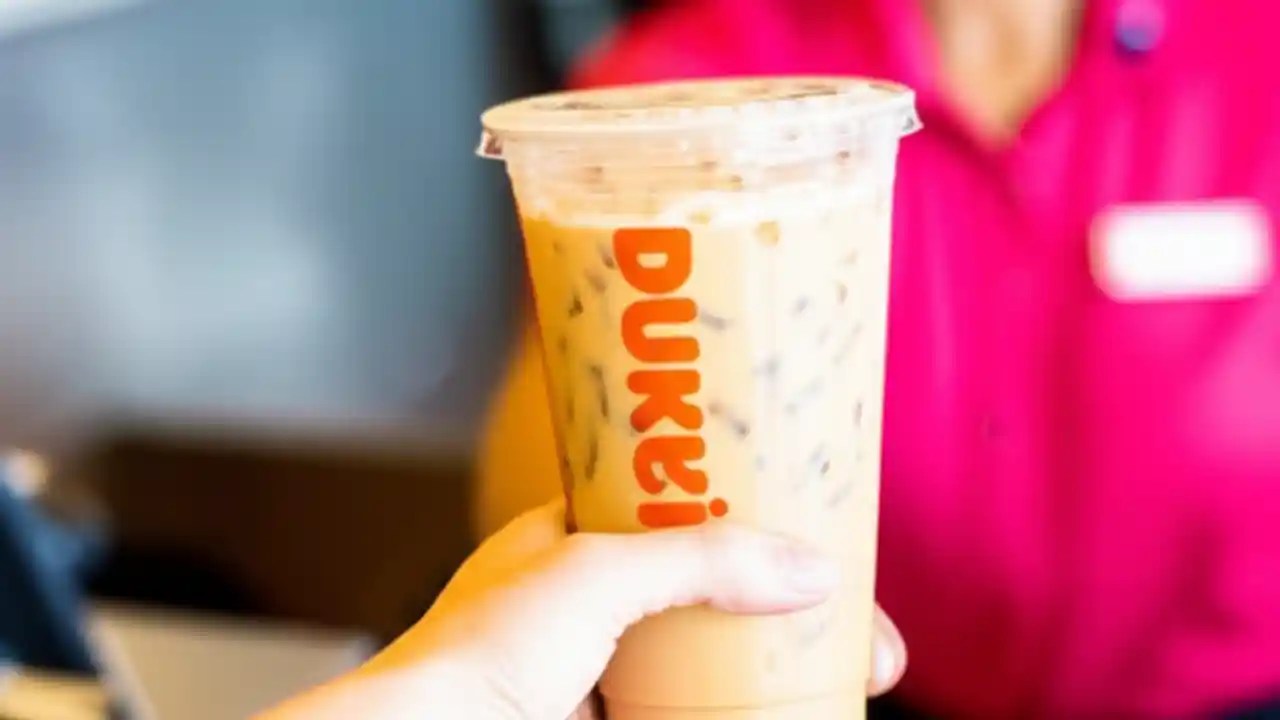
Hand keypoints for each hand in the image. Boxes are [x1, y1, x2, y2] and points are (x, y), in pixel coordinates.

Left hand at [260, 500, 906, 719]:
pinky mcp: (616, 717)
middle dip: (787, 596)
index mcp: (572, 536)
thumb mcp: (597, 575)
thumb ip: (699, 559)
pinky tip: (797, 706)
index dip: (745, 504)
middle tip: (857, 613)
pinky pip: (694, 706)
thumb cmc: (473, 654)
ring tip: (855, 664)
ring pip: (710, 651)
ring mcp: (603, 664)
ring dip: (779, 656)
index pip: (675, 499)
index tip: (810, 515)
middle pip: (710, 583)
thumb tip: (807, 567)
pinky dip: (744, 707)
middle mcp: (589, 598)